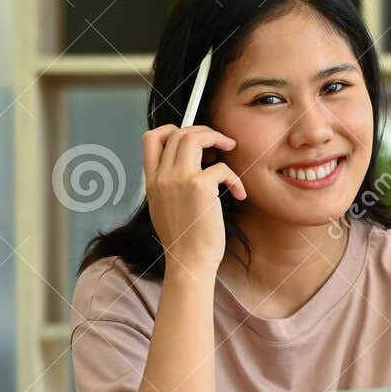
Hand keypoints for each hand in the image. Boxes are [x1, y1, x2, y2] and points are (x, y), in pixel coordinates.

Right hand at [142, 123, 245, 278]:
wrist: (189, 262)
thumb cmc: (184, 240)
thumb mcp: (164, 208)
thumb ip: (168, 184)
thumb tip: (185, 165)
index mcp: (152, 182)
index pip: (151, 139)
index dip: (171, 129)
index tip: (190, 134)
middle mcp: (162, 177)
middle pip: (178, 133)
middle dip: (203, 130)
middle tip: (221, 141)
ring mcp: (178, 179)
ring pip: (194, 137)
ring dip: (217, 138)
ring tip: (231, 148)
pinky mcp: (199, 186)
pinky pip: (221, 167)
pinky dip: (235, 178)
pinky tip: (239, 193)